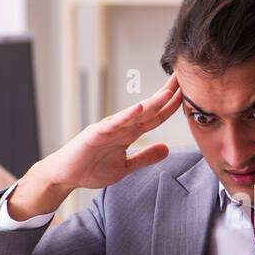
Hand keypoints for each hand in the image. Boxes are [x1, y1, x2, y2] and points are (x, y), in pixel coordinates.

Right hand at [9, 74, 182, 217]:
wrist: (65, 176)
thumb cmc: (92, 168)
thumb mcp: (126, 167)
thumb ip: (145, 157)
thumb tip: (166, 149)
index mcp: (129, 133)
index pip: (155, 117)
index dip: (172, 106)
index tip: (188, 94)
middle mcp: (121, 126)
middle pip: (149, 109)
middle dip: (166, 95)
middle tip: (183, 79)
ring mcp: (109, 128)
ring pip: (135, 113)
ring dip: (152, 102)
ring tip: (169, 91)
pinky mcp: (95, 133)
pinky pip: (114, 123)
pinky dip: (127, 116)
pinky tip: (140, 108)